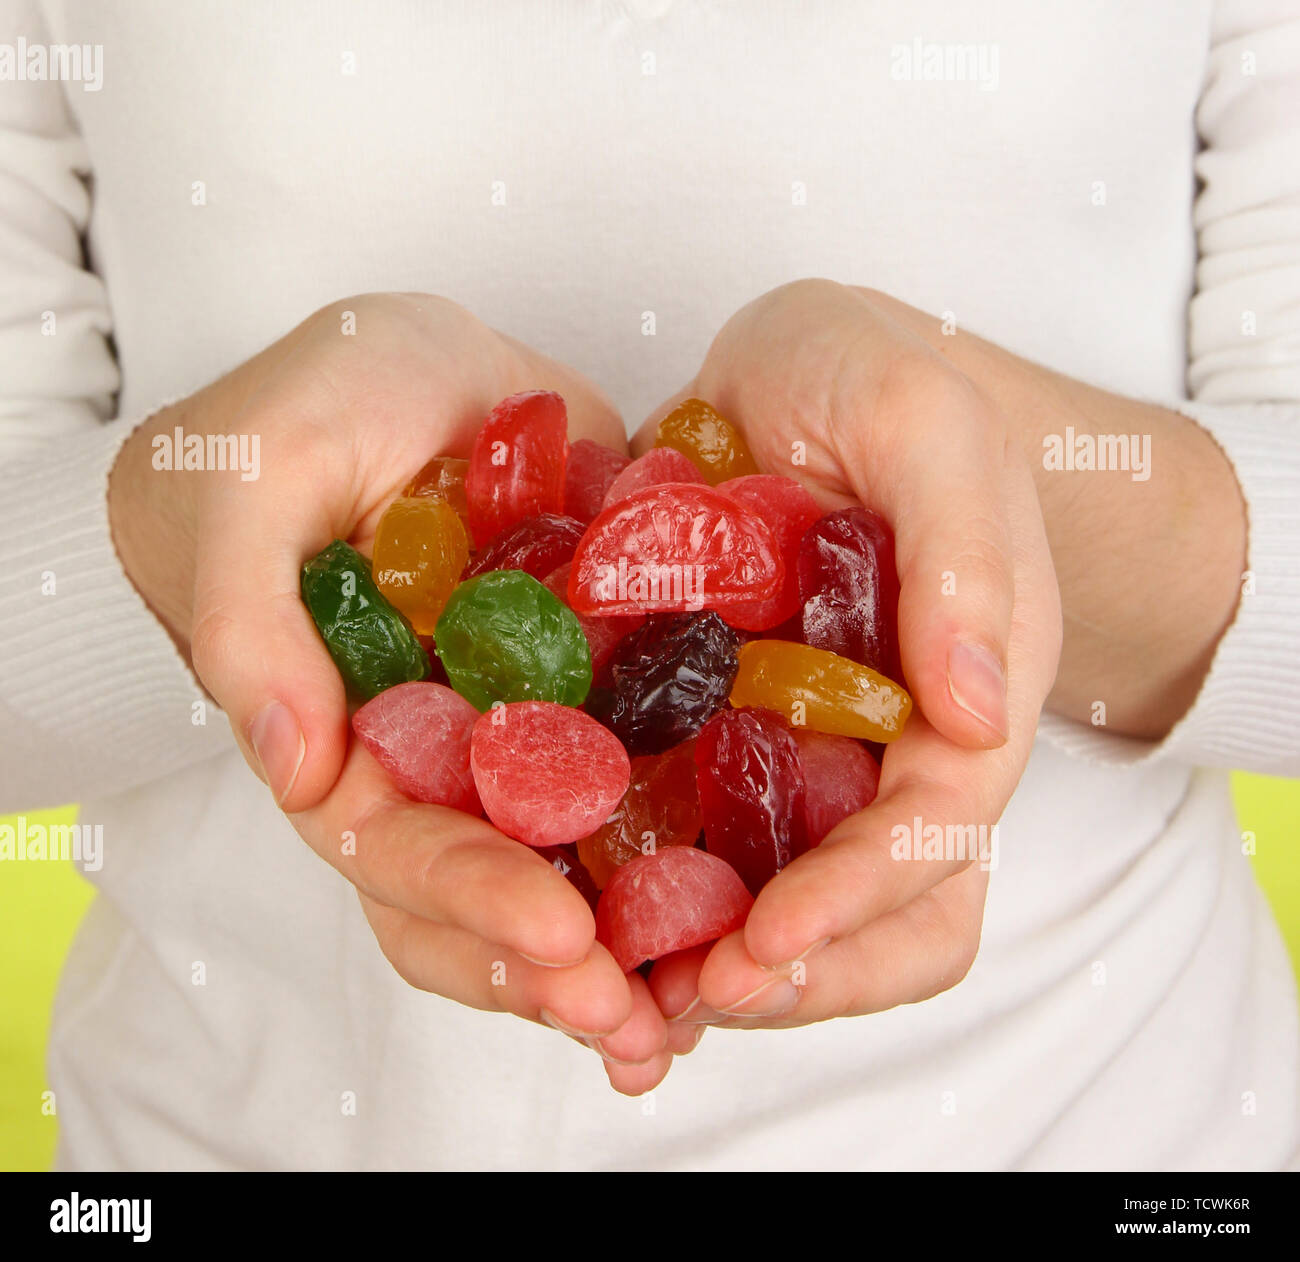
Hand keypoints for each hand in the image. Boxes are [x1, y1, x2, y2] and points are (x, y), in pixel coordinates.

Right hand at [109, 293, 680, 1091]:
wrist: (401, 369)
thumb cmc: (294, 424)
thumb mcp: (255, 490)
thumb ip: (252, 625)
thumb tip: (291, 768)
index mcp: (354, 738)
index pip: (400, 850)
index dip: (473, 901)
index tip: (560, 936)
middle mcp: (447, 753)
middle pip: (492, 892)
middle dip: (563, 967)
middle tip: (647, 1016)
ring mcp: (534, 721)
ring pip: (577, 855)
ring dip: (637, 936)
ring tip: (713, 990)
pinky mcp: (609, 672)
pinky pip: (652, 762)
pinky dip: (698, 828)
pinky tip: (764, 875)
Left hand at [632, 279, 1062, 1030]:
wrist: (799, 368)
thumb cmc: (879, 378)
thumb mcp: (925, 429)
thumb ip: (964, 560)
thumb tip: (983, 717)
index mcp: (961, 698)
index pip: (934, 836)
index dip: (858, 901)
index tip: (763, 941)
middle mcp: (889, 748)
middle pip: (881, 915)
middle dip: (796, 972)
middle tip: (684, 998)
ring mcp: (805, 750)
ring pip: (793, 900)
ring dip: (720, 962)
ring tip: (626, 993)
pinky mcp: (720, 731)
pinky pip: (700, 837)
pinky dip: (651, 891)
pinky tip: (576, 909)